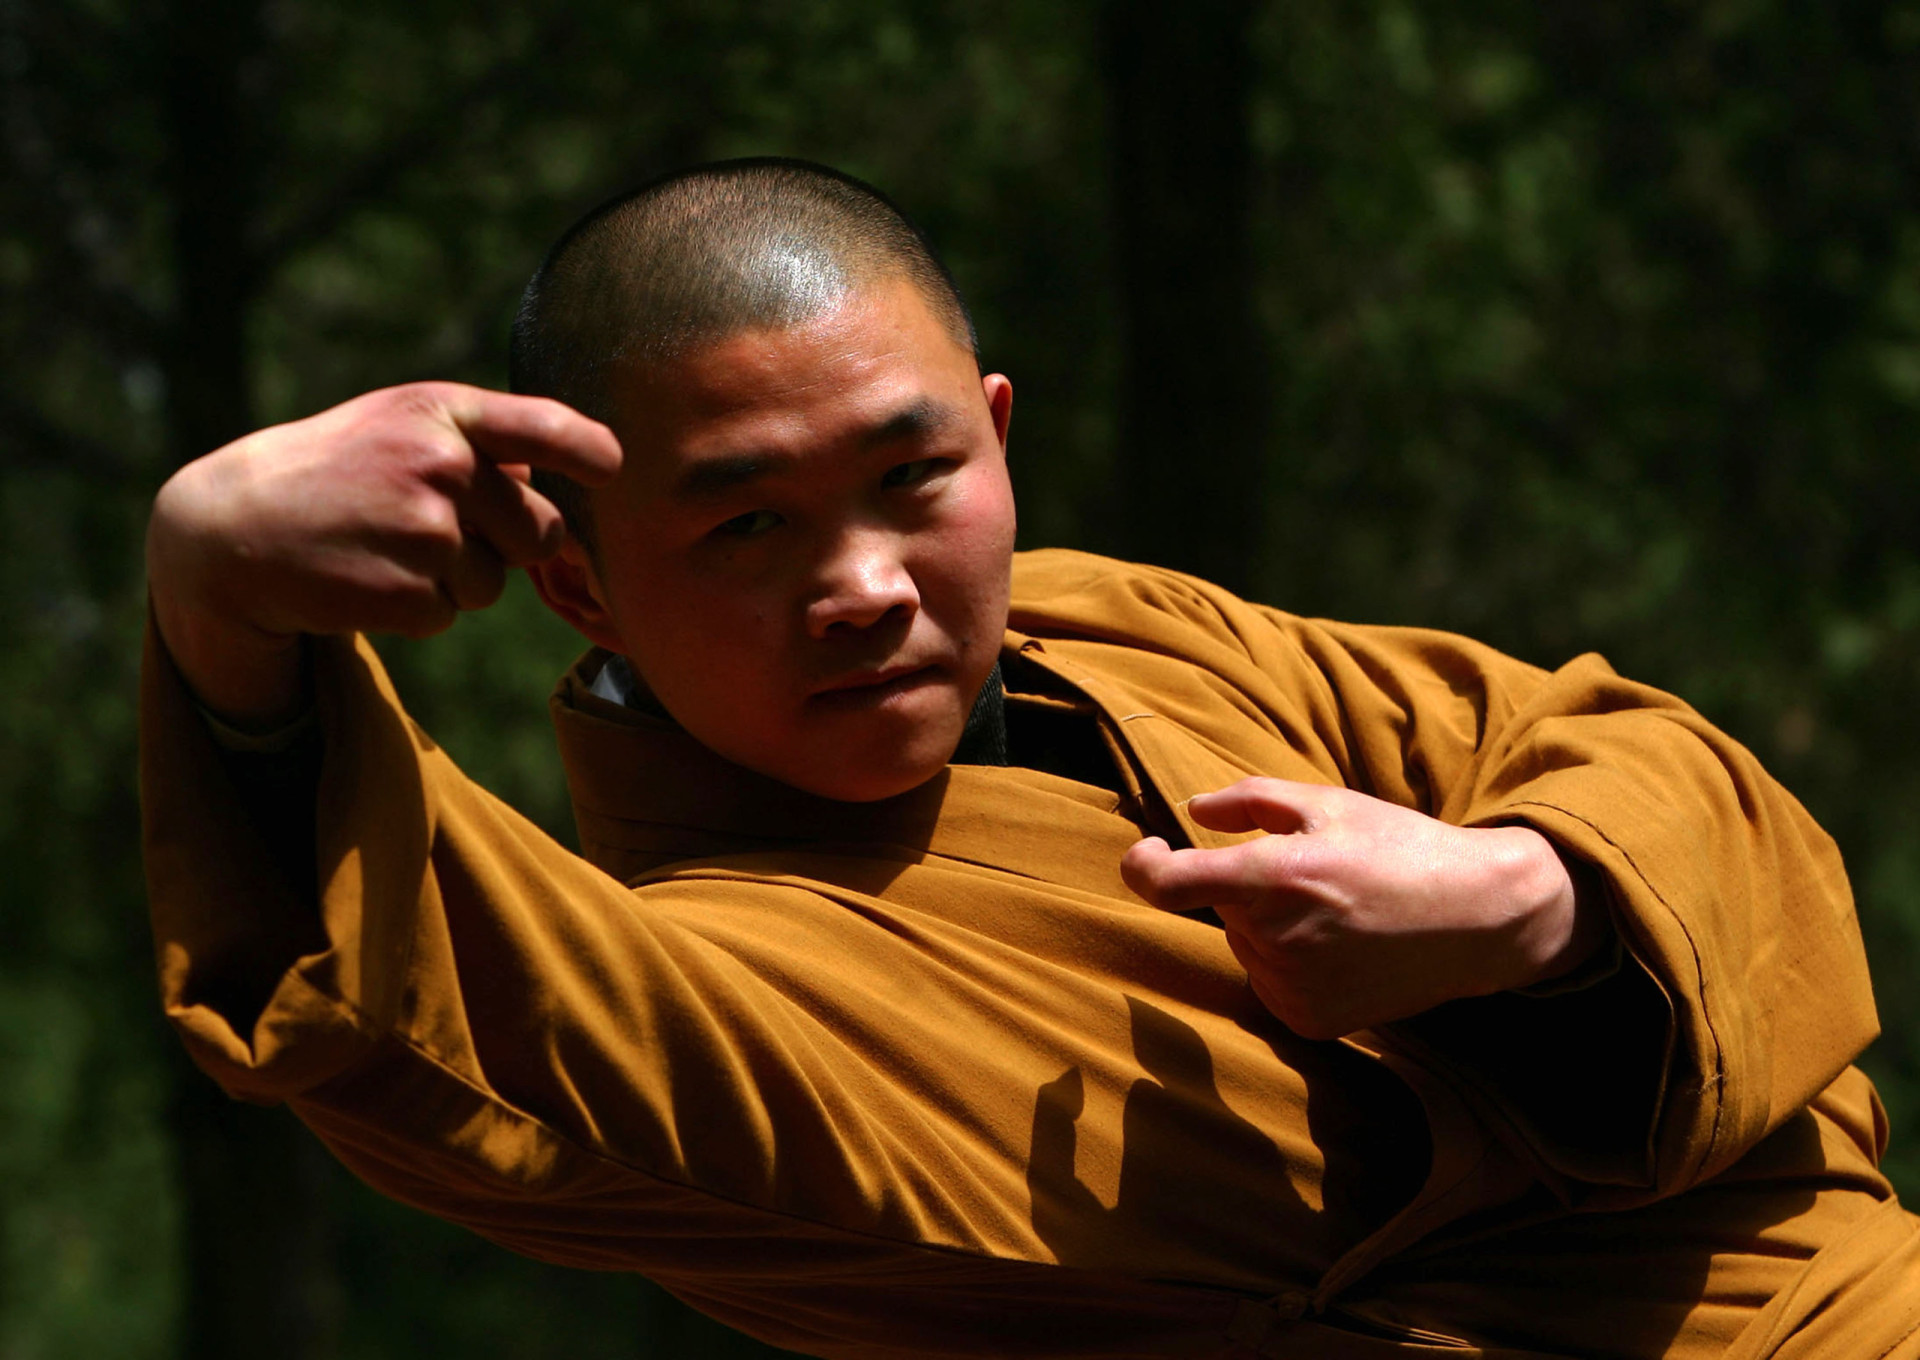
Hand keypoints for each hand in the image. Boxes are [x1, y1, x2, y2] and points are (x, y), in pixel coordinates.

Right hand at [146, 382, 620, 726]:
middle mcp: (439, 463)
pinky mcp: (407, 592)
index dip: (587, 450)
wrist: (233, 529)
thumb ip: (481, 444)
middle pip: (541, 531)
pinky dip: (418, 609)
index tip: (612, 466)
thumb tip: (575, 465)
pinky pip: (450, 614)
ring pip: (494, 582)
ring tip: (384, 547)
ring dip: (453, 580)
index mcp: (441, 414)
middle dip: (508, 544)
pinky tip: (367, 578)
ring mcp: (424, 529)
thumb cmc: (338, 472)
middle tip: (433, 529)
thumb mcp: (400, 430)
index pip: (541, 427)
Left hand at [1120, 777, 1602, 1039]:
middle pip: (1221, 910)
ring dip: (1270, 927)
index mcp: (1270, 878)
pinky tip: (1341, 947)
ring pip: (1246, 947)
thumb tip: (1190, 813)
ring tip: (1337, 910)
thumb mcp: (1327, 803)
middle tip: (1312, 872)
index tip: (1150, 851)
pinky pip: (1271, 983)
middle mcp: (1273, 940)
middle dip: (1248, 888)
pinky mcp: (1309, 1020)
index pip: (1167, 884)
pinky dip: (1290, 964)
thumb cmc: (1399, 847)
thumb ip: (1247, 801)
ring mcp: (1291, 988)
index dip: (1144, 865)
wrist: (1477, 917)